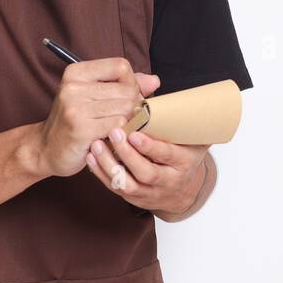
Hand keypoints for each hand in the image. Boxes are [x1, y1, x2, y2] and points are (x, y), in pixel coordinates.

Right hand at [35, 57, 161, 177]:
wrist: (46, 149)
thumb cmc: (75, 121)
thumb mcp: (94, 96)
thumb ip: (125, 85)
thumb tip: (155, 80)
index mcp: (76, 72)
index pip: (120, 66)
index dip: (131, 82)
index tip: (125, 97)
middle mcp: (73, 87)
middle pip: (127, 90)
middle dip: (132, 106)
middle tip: (121, 118)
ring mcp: (75, 108)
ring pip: (125, 109)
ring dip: (126, 122)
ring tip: (114, 128)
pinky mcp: (80, 130)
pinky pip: (118, 127)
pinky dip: (119, 134)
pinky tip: (109, 138)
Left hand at [85, 125, 209, 214]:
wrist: (183, 191)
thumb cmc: (184, 154)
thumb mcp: (191, 137)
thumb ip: (179, 116)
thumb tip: (161, 84)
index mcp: (184, 162)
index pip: (167, 155)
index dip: (150, 147)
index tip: (135, 133)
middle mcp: (168, 180)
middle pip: (146, 172)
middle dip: (127, 154)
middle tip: (113, 133)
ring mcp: (150, 192)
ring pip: (128, 185)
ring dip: (110, 165)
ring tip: (97, 145)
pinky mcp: (134, 198)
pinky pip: (115, 188)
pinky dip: (101, 173)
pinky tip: (91, 157)